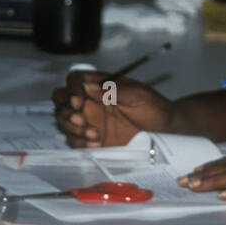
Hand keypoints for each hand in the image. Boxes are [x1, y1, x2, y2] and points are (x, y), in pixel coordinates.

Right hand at [51, 70, 173, 147]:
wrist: (165, 130)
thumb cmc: (154, 108)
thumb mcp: (137, 95)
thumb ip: (112, 91)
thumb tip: (87, 87)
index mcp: (99, 86)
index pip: (74, 80)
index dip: (71, 89)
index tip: (78, 100)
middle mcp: (90, 101)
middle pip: (61, 100)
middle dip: (66, 111)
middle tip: (81, 120)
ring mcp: (89, 120)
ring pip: (64, 121)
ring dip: (72, 128)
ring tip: (95, 135)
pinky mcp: (91, 138)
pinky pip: (74, 140)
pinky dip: (79, 142)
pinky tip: (96, 144)